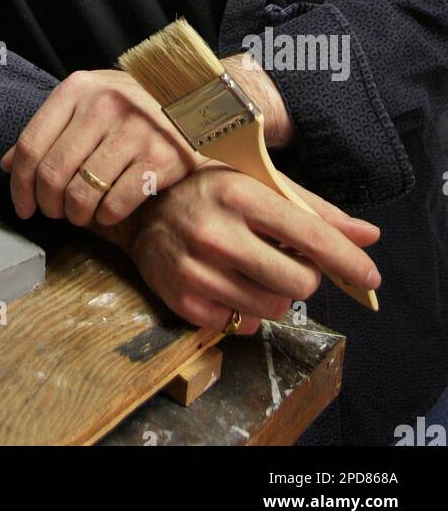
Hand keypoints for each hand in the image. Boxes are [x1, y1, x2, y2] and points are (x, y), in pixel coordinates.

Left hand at [0, 68, 204, 226]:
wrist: (200, 104)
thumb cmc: (133, 109)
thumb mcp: (89, 103)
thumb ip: (49, 130)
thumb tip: (5, 164)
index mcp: (78, 88)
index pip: (29, 145)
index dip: (19, 185)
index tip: (24, 207)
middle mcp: (104, 104)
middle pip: (52, 173)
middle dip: (48, 205)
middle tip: (56, 213)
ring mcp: (135, 130)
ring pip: (81, 194)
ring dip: (76, 215)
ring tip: (82, 213)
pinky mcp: (162, 157)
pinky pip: (115, 205)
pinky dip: (106, 217)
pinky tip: (110, 211)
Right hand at [127, 162, 381, 334]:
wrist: (140, 211)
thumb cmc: (209, 191)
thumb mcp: (258, 184)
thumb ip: (314, 210)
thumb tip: (368, 235)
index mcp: (239, 194)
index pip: (310, 236)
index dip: (347, 259)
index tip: (370, 274)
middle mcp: (216, 233)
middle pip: (298, 282)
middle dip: (305, 275)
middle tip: (289, 260)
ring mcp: (197, 270)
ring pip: (274, 309)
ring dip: (277, 294)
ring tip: (257, 270)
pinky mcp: (184, 301)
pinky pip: (243, 326)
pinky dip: (248, 312)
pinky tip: (233, 284)